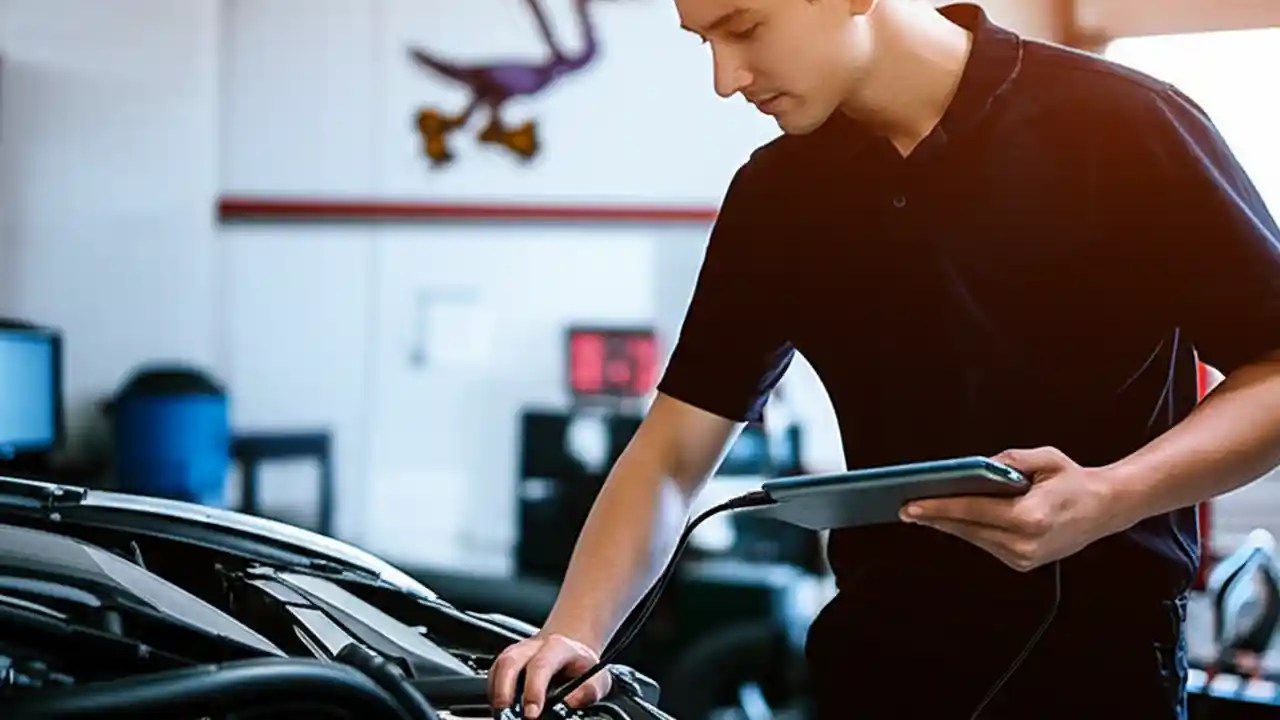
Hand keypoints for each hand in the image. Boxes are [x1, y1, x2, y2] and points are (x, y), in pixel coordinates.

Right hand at [487, 632, 610, 717]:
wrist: (572, 651)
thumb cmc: (583, 667)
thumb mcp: (598, 677)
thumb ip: (589, 690)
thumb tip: (571, 702)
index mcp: (558, 647)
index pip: (540, 666)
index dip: (533, 690)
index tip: (531, 714)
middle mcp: (533, 646)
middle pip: (510, 662)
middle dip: (504, 690)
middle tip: (505, 713)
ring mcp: (518, 652)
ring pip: (498, 666)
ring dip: (495, 691)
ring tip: (500, 712)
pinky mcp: (508, 661)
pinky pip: (494, 673)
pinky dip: (493, 690)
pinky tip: (499, 705)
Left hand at [898, 447, 1124, 571]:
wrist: (1106, 509)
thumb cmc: (1073, 479)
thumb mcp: (1045, 458)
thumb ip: (1009, 460)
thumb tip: (976, 467)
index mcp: (1029, 517)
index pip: (972, 511)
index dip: (938, 507)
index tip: (910, 505)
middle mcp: (1024, 543)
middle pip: (967, 528)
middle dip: (935, 517)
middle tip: (904, 508)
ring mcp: (1024, 557)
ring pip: (974, 538)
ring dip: (948, 525)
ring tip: (920, 512)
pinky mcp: (1023, 563)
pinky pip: (986, 544)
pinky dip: (969, 530)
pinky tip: (950, 520)